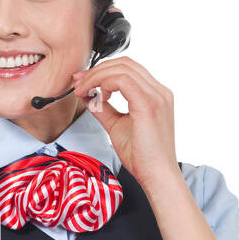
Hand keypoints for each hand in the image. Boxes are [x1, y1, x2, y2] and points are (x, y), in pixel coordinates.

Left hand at [71, 56, 181, 192]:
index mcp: (155, 95)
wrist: (157, 175)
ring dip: (97, 77)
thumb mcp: (117, 126)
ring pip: (122, 69)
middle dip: (97, 70)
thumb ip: (103, 109)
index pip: (128, 69)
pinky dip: (104, 83)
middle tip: (78, 83)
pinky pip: (122, 81)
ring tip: (83, 90)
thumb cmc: (142, 157)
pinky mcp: (149, 104)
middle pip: (124, 64)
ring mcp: (156, 96)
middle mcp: (159, 92)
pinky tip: (96, 96)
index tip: (83, 82)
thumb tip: (87, 96)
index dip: (102, 71)